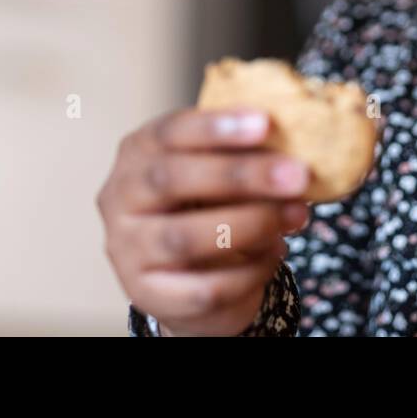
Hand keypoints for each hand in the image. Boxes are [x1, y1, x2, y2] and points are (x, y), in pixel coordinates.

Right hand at [97, 107, 310, 336]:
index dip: (215, 126)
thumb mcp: (214, 168)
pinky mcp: (147, 295)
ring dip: (251, 224)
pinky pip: (203, 287)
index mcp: (136, 152)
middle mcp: (120, 199)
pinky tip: (276, 252)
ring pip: (184, 238)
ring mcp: (127, 251)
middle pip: (171, 180)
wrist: (186, 271)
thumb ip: (240, 153)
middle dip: (240, 175)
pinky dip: (249, 270)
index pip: (168, 131)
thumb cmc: (204, 201)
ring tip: (295, 214)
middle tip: (297, 174)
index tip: (265, 122)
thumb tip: (294, 146)